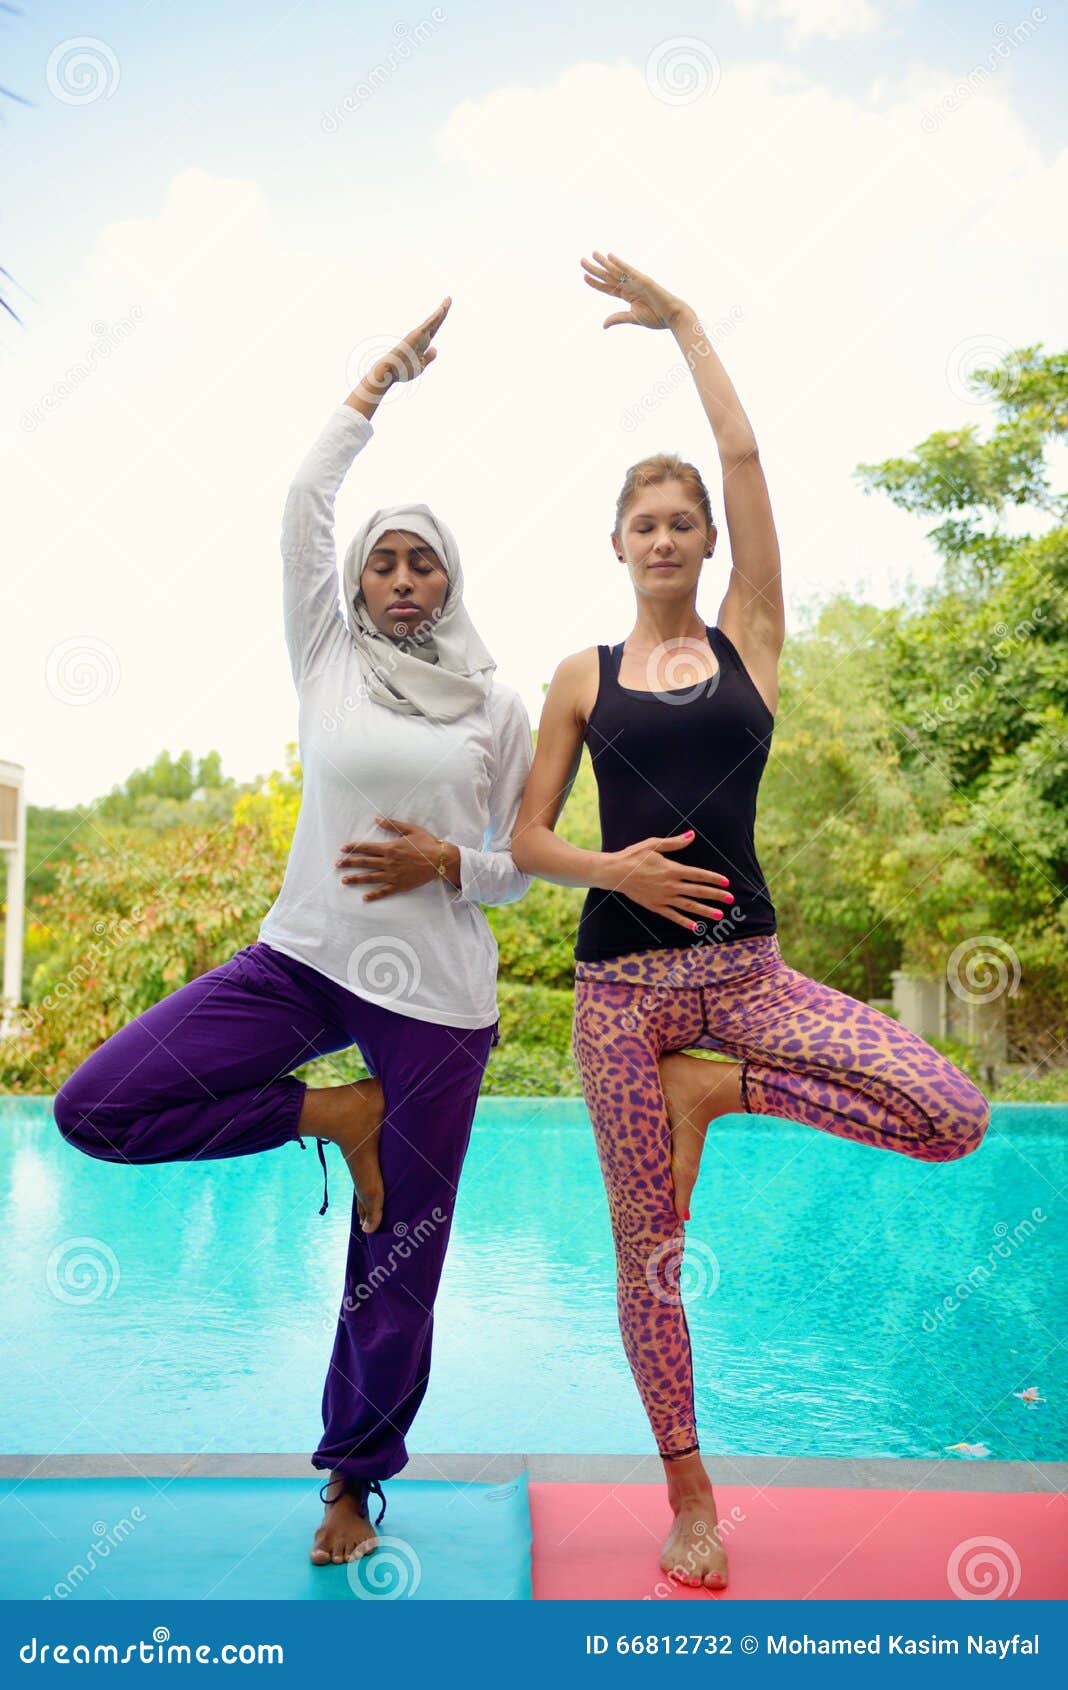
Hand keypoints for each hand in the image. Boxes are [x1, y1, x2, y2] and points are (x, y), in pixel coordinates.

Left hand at [335, 817, 444, 899]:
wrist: (440, 860)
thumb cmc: (427, 843)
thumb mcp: (410, 829)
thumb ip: (392, 824)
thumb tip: (377, 819)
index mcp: (390, 848)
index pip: (366, 848)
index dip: (353, 848)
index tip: (342, 849)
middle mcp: (388, 862)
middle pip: (364, 863)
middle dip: (349, 863)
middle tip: (337, 864)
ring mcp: (393, 875)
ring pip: (370, 877)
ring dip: (356, 879)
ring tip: (344, 880)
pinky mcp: (400, 885)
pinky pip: (384, 891)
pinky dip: (374, 895)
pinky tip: (364, 898)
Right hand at [365, 297, 451, 394]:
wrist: (392, 371)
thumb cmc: (403, 370)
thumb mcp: (421, 365)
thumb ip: (429, 357)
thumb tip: (434, 348)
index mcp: (422, 343)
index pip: (434, 329)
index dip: (440, 320)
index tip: (444, 310)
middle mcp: (421, 336)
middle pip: (435, 322)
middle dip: (443, 310)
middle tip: (449, 298)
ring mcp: (418, 335)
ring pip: (433, 321)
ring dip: (441, 310)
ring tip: (448, 299)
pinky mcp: (416, 335)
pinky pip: (427, 325)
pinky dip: (435, 318)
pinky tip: (441, 311)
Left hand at [580, 250, 684, 330]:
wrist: (672, 316)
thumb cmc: (656, 318)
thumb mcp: (633, 318)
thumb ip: (618, 318)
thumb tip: (603, 325)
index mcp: (627, 295)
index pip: (607, 287)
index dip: (596, 282)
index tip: (584, 277)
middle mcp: (629, 286)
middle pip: (608, 276)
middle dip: (595, 269)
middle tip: (582, 260)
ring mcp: (636, 282)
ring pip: (616, 271)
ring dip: (603, 262)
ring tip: (592, 254)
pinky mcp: (643, 280)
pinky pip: (628, 270)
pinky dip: (619, 263)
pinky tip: (609, 256)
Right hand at [605, 831, 732, 930]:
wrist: (615, 872)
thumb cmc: (634, 856)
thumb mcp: (654, 844)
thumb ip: (675, 842)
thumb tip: (692, 835)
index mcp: (672, 869)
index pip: (699, 875)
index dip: (714, 879)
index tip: (726, 882)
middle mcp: (670, 885)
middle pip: (698, 891)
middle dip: (716, 896)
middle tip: (730, 899)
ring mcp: (663, 898)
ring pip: (689, 906)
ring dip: (705, 911)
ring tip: (720, 915)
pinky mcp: (655, 906)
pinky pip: (673, 916)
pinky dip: (685, 922)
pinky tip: (696, 927)